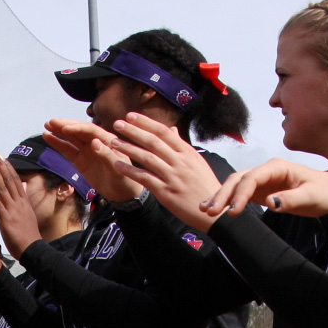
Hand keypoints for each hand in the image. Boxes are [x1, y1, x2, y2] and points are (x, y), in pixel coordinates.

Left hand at [0, 157, 43, 259]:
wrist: (33, 249)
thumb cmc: (29, 234)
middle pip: (9, 181)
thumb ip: (23, 198)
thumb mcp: (28, 213)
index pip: (15, 180)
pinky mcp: (6, 219)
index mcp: (23, 201)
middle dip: (2, 166)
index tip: (2, 157)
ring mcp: (12, 210)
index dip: (8, 168)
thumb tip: (23, 185)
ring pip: (3, 190)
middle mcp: (18, 203)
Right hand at [41, 118, 141, 201]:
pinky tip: (48, 137)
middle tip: (51, 122)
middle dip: (65, 126)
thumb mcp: (118, 169)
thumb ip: (107, 156)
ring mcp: (87, 151)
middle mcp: (96, 142)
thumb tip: (94, 143)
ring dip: (59, 132)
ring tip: (46, 125)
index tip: (65, 128)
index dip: (78, 128)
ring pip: (71, 138)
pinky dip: (58, 144)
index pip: (91, 131)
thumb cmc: (125, 180)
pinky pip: (67, 150)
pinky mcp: (80, 161)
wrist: (123, 194)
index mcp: (108, 140)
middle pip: (79, 131)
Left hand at [107, 113, 224, 229]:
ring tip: (113, 142)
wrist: (215, 211)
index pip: (164, 132)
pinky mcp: (166, 192)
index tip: (131, 116)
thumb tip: (172, 130)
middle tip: (117, 123)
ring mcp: (173, 177)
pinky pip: (145, 178)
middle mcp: (180, 162)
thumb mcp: (197, 162)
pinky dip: (130, 171)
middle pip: (153, 141)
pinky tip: (118, 165)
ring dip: (128, 148)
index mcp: (188, 152)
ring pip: (147, 158)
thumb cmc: (205, 186)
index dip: (146, 122)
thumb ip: (182, 146)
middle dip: (133, 131)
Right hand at [208, 158, 327, 216]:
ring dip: (220, 196)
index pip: (252, 178)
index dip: (240, 194)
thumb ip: (291, 199)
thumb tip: (270, 204)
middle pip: (238, 179)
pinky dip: (227, 201)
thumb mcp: (311, 196)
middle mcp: (266, 171)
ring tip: (205, 209)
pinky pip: (240, 194)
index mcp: (276, 167)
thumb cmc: (324, 192)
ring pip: (235, 185)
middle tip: (211, 211)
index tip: (233, 212)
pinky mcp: (261, 191)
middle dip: (223, 194)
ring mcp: (262, 180)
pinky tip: (215, 208)